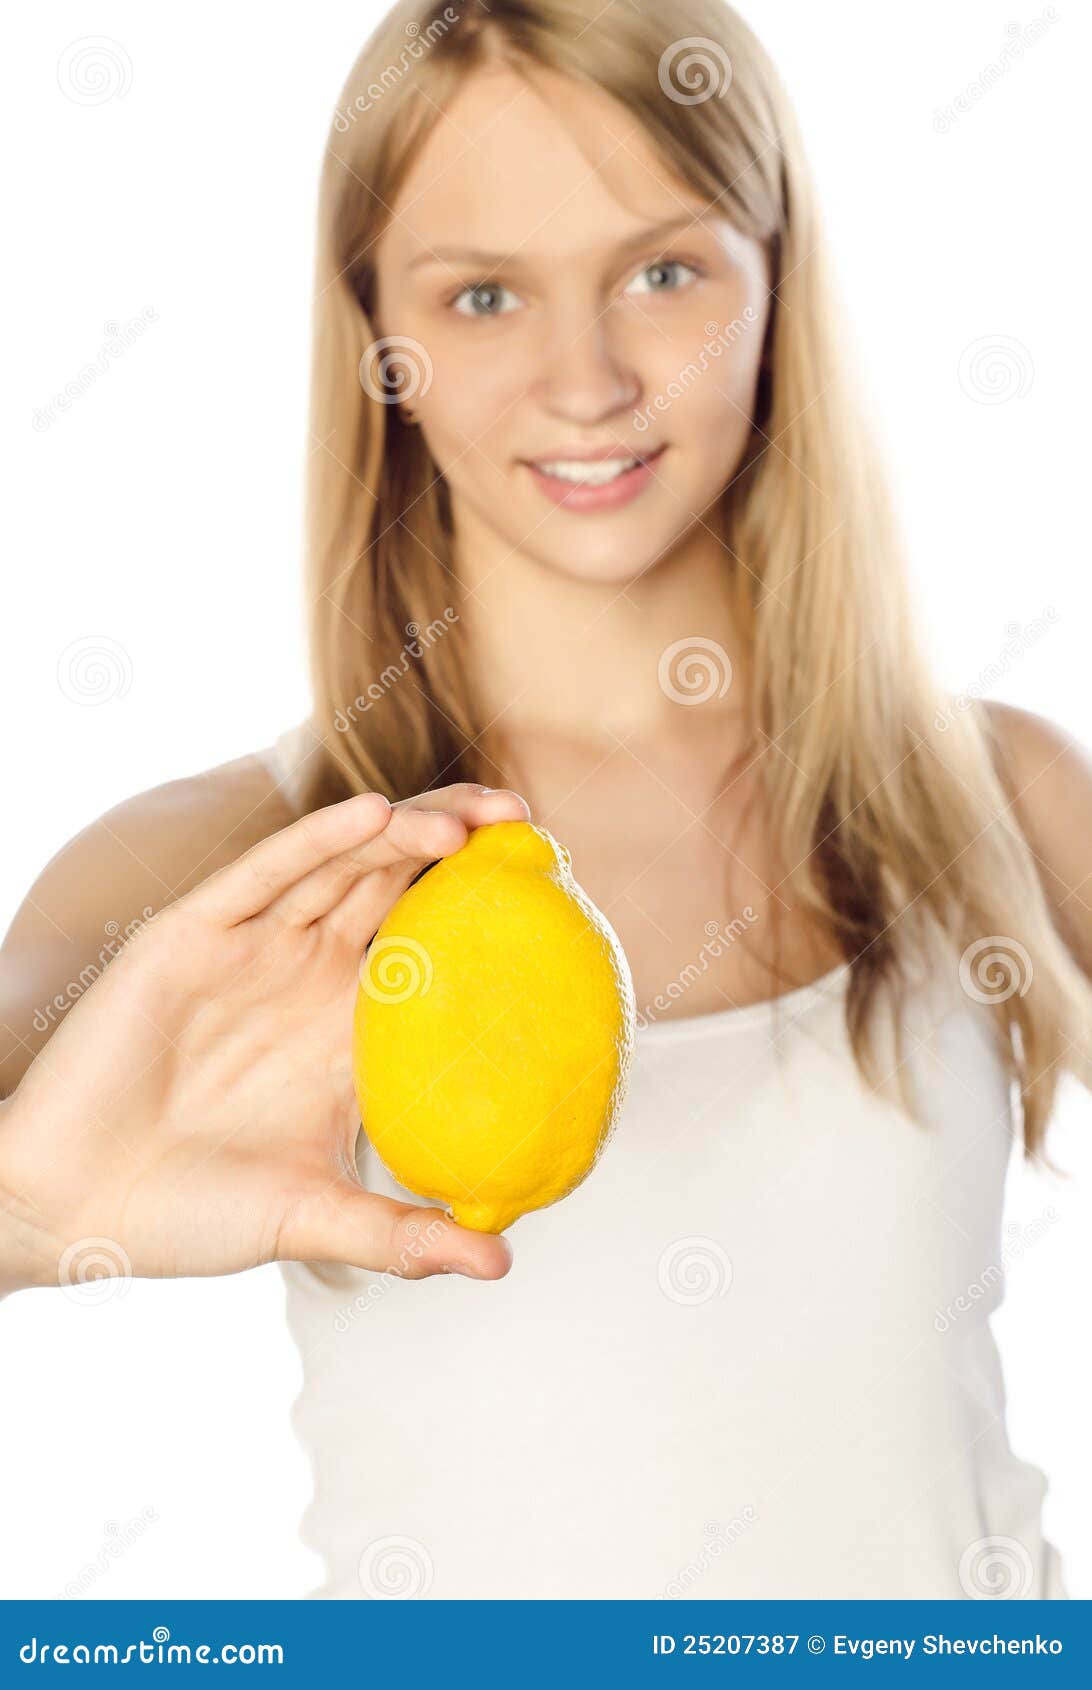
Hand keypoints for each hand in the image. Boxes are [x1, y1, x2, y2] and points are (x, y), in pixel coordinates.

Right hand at [0, 783, 530, 1294]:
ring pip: (341, 863)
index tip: (554, 888)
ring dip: (407, 832)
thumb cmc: (190, 1214)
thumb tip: (502, 1262)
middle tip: (526, 826)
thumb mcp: (313, 1218)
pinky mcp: (191, 936)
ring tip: (474, 818)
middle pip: (396, 881)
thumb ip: (402, 1236)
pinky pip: (264, 874)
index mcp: (345, 1024)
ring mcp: (251, 946)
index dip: (485, 906)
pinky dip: (318, 841)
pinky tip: (374, 818)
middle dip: (461, 841)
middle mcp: (305, 971)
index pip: (430, 940)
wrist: (72, 1208)